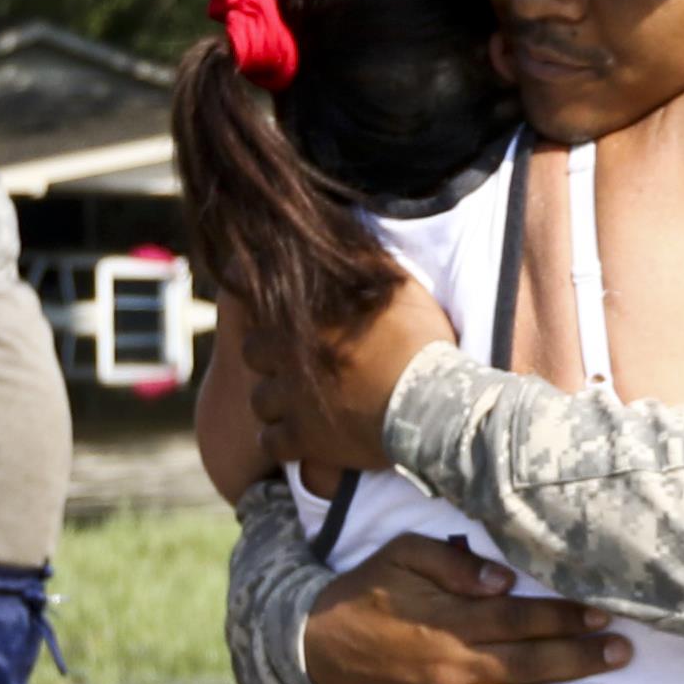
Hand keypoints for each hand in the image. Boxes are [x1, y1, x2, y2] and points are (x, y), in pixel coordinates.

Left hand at [253, 283, 458, 478]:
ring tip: (299, 405)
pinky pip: (272, 443)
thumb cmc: (419, 342)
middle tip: (294, 365)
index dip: (271, 316)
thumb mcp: (398, 289)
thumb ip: (366, 265)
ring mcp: (293, 399)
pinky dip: (283, 442)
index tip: (289, 325)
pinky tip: (300, 440)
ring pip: (260, 401)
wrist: (430, 403)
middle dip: (269, 360)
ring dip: (275, 403)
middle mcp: (288, 357)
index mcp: (305, 317)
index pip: (260, 308)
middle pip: (252, 354)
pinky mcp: (304, 439)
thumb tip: (349, 241)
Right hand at [302, 533, 628, 683]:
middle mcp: (453, 664)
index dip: (564, 617)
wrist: (314, 647)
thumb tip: (504, 580)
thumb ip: (453, 563)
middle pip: (529, 664)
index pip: (520, 619)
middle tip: (623, 655)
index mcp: (450, 619)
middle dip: (580, 659)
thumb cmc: (366, 592)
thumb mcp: (402, 556)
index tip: (602, 613)